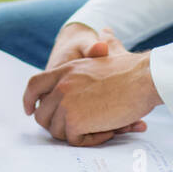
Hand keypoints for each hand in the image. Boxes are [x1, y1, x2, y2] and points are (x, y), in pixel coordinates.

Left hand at [23, 28, 158, 146]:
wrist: (143, 78)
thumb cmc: (132, 69)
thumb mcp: (109, 52)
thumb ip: (102, 44)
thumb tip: (105, 31)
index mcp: (65, 70)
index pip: (34, 85)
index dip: (29, 100)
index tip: (31, 110)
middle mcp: (60, 85)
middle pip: (42, 115)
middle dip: (57, 126)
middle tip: (79, 129)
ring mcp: (65, 102)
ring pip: (57, 131)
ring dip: (78, 134)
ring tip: (101, 128)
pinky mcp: (75, 120)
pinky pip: (74, 140)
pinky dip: (90, 141)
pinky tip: (107, 131)